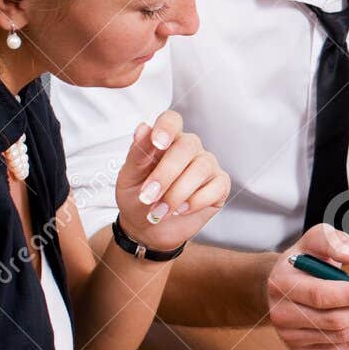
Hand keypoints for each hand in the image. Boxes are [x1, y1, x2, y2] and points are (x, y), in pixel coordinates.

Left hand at [115, 110, 230, 250]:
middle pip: (186, 146)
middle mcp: (189, 149)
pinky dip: (195, 202)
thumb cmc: (138, 198)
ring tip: (160, 211)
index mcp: (166, 140)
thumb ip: (137, 153)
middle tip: (148, 197)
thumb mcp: (129, 177)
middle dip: (166, 174)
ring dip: (177, 193)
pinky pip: (215, 187)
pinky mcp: (219, 185)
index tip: (157, 143)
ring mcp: (206, 165)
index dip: (167, 128)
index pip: (172, 120)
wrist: (147, 228)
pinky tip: (181, 210)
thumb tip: (143, 128)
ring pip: (201, 168)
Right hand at [266, 224, 348, 349]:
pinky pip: (339, 348)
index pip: (321, 295)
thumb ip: (334, 241)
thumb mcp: (316, 239)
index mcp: (281, 284)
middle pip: (334, 320)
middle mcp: (280, 314)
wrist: (284, 286)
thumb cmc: (306, 259)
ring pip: (340, 337)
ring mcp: (289, 337)